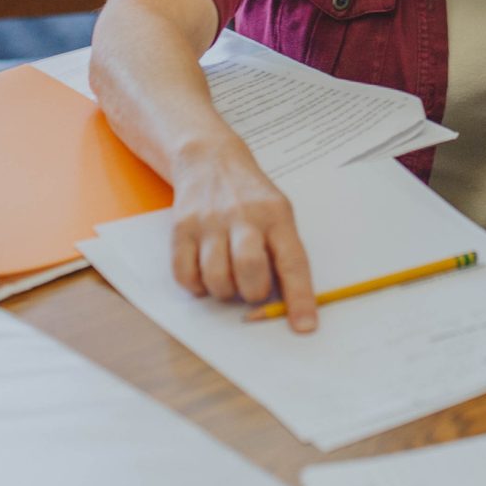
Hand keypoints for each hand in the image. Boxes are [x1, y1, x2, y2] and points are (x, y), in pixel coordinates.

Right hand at [167, 134, 315, 330]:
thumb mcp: (278, 212)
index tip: (304, 326)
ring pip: (216, 278)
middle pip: (250, 269)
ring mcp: (209, 221)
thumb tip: (289, 304)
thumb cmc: (250, 196)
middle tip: (252, 287)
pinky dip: (196, 285)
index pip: (292, 262)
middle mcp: (242, 216)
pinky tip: (204, 273)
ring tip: (229, 277)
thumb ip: (283, 252)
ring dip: (224, 291)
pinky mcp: (181, 228)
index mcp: (276, 215)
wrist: (209, 159)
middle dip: (253, 292)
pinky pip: (185, 274)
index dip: (300, 298)